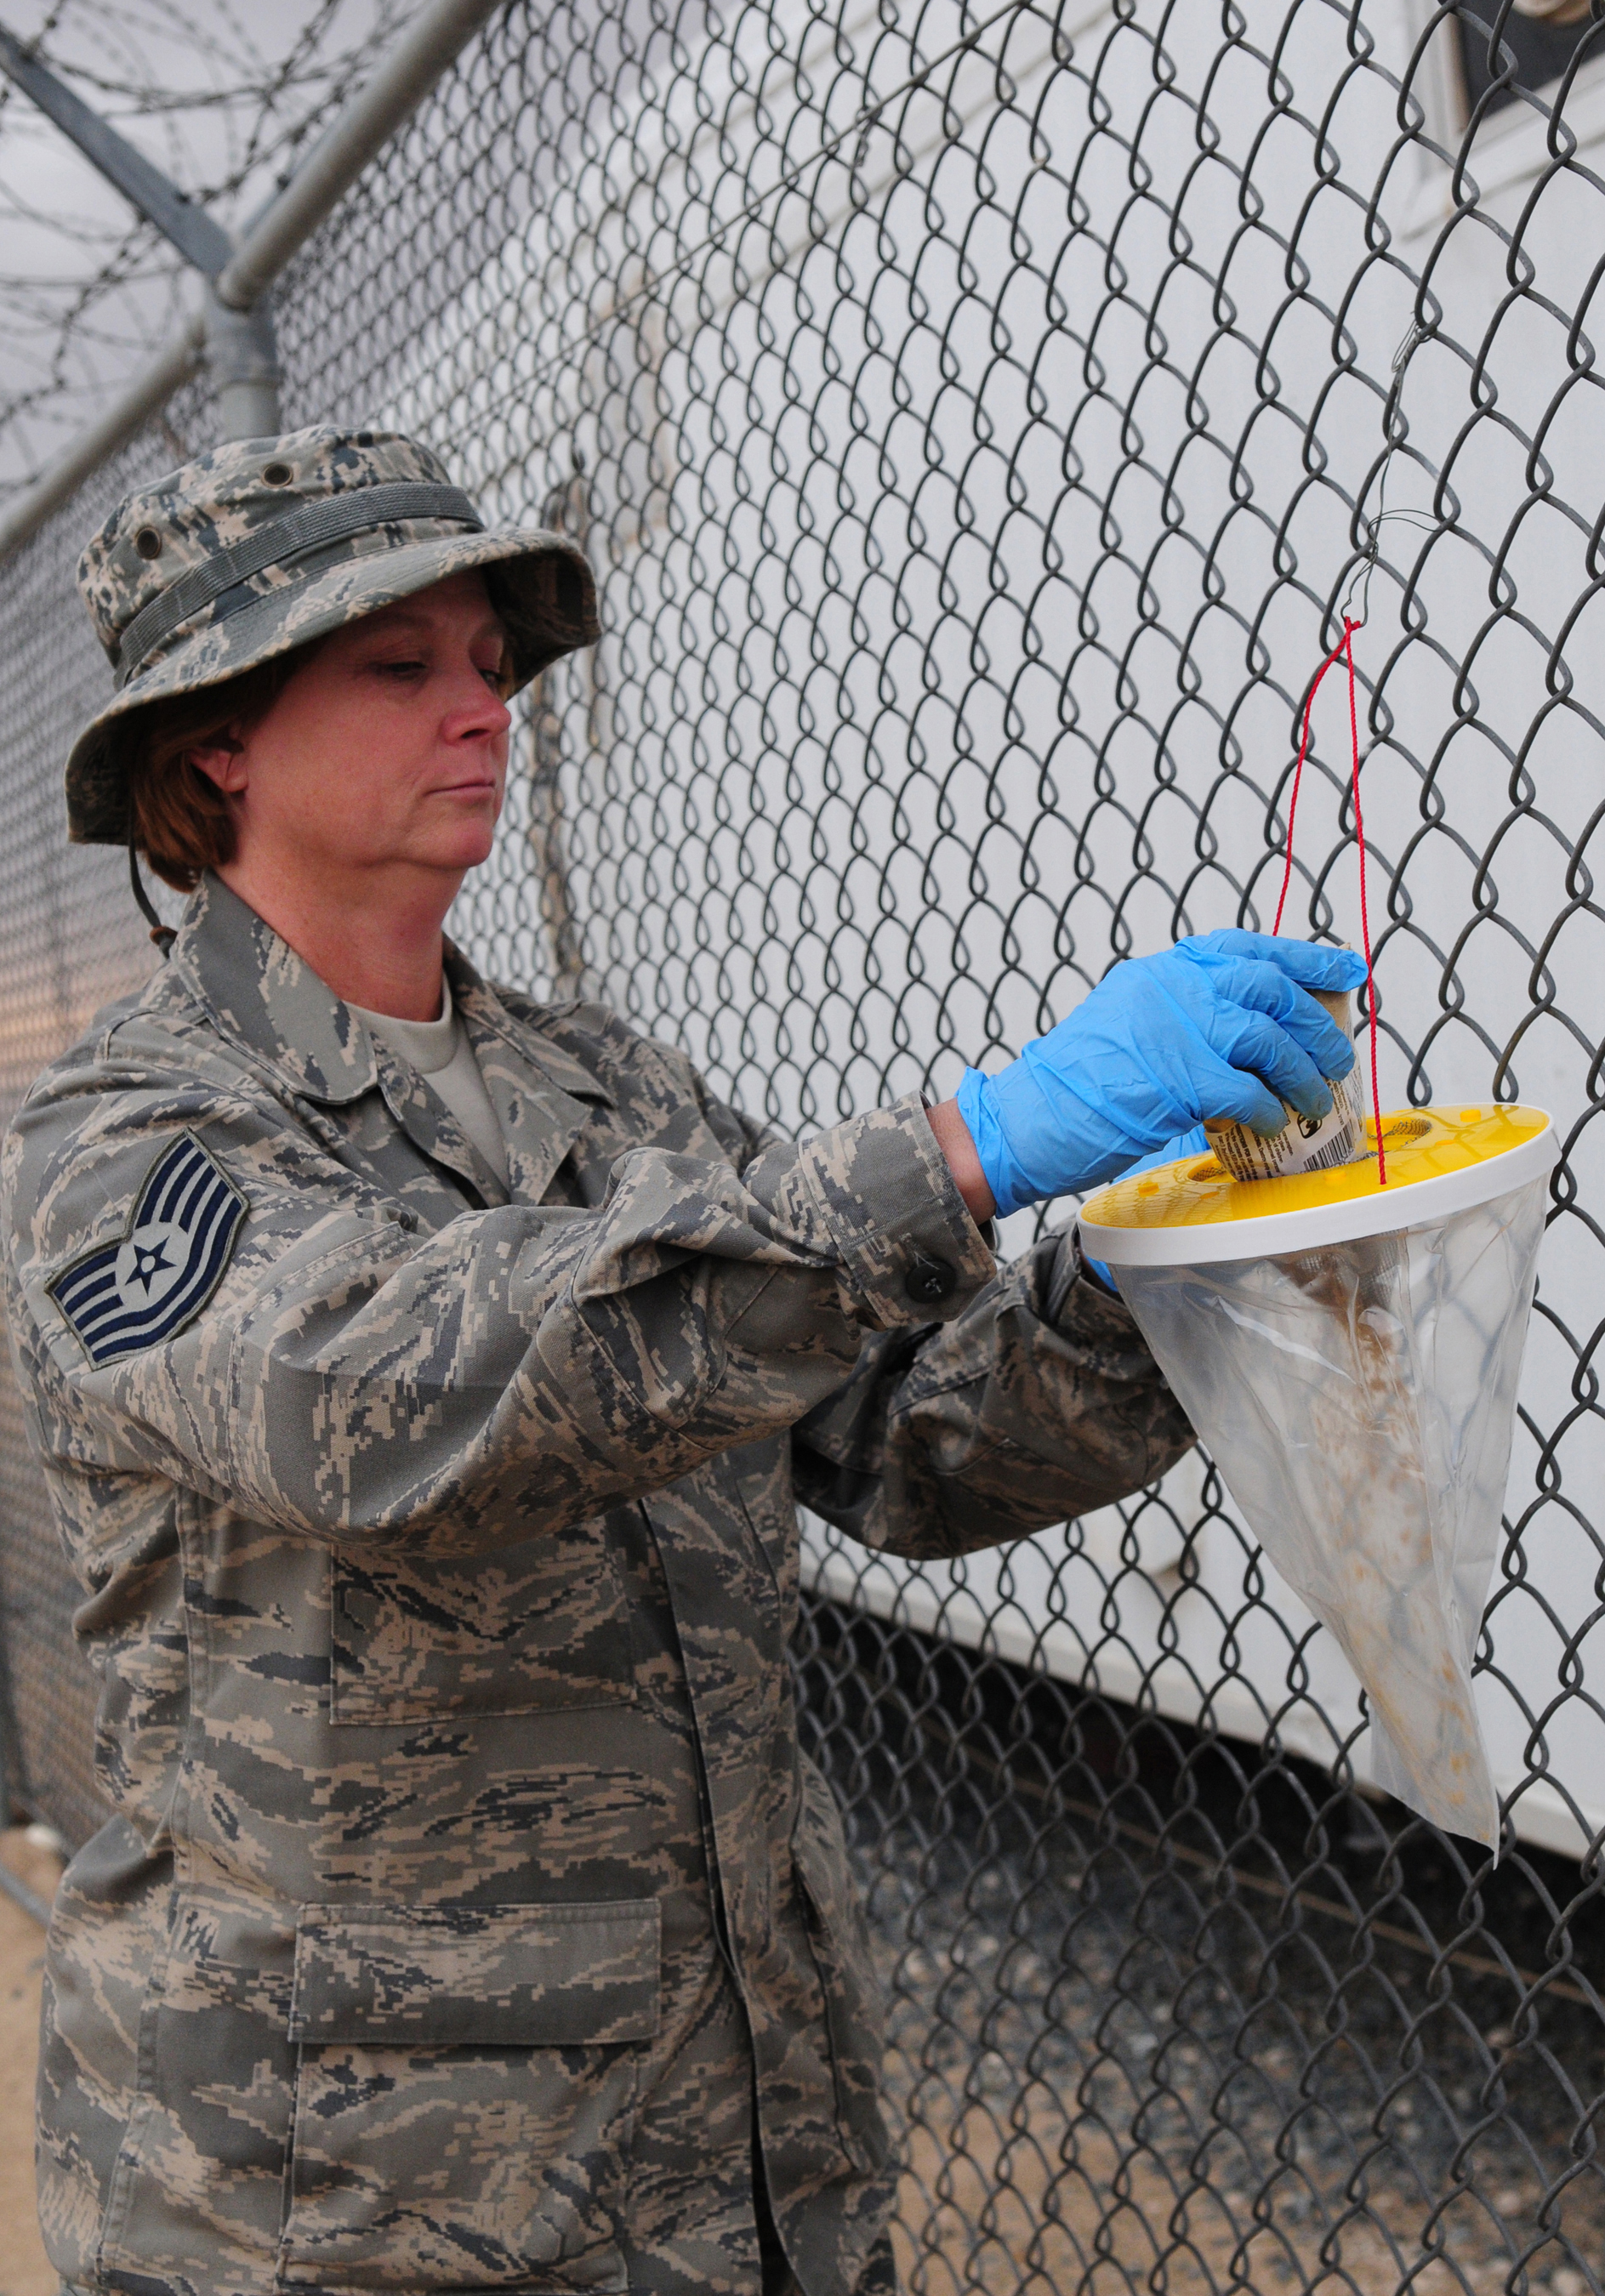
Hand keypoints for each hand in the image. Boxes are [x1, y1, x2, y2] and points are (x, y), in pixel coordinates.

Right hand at [952, 932, 1367, 1217]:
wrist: (1026, 1118)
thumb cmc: (1073, 1084)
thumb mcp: (1127, 1022)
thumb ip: (1182, 1016)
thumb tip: (1244, 1035)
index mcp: (1162, 972)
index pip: (1244, 947)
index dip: (1304, 956)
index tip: (1346, 967)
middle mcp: (1172, 989)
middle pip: (1269, 984)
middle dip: (1317, 1019)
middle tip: (1339, 1052)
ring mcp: (1176, 1030)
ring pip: (1269, 1035)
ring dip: (1304, 1071)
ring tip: (1317, 1098)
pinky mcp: (1178, 1078)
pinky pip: (1247, 1089)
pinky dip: (1269, 1109)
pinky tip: (1273, 1124)